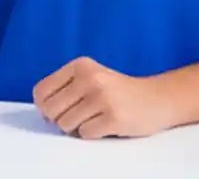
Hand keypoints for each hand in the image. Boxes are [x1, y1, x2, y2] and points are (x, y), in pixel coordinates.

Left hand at [33, 57, 176, 139]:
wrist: (158, 98)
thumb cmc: (118, 91)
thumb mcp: (90, 77)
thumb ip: (65, 89)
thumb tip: (43, 114)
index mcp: (80, 65)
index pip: (41, 91)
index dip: (44, 107)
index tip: (57, 110)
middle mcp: (90, 78)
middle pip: (51, 110)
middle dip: (60, 120)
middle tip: (78, 116)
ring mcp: (102, 97)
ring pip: (66, 125)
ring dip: (77, 128)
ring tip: (94, 118)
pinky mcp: (114, 117)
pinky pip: (85, 134)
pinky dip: (92, 134)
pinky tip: (106, 124)